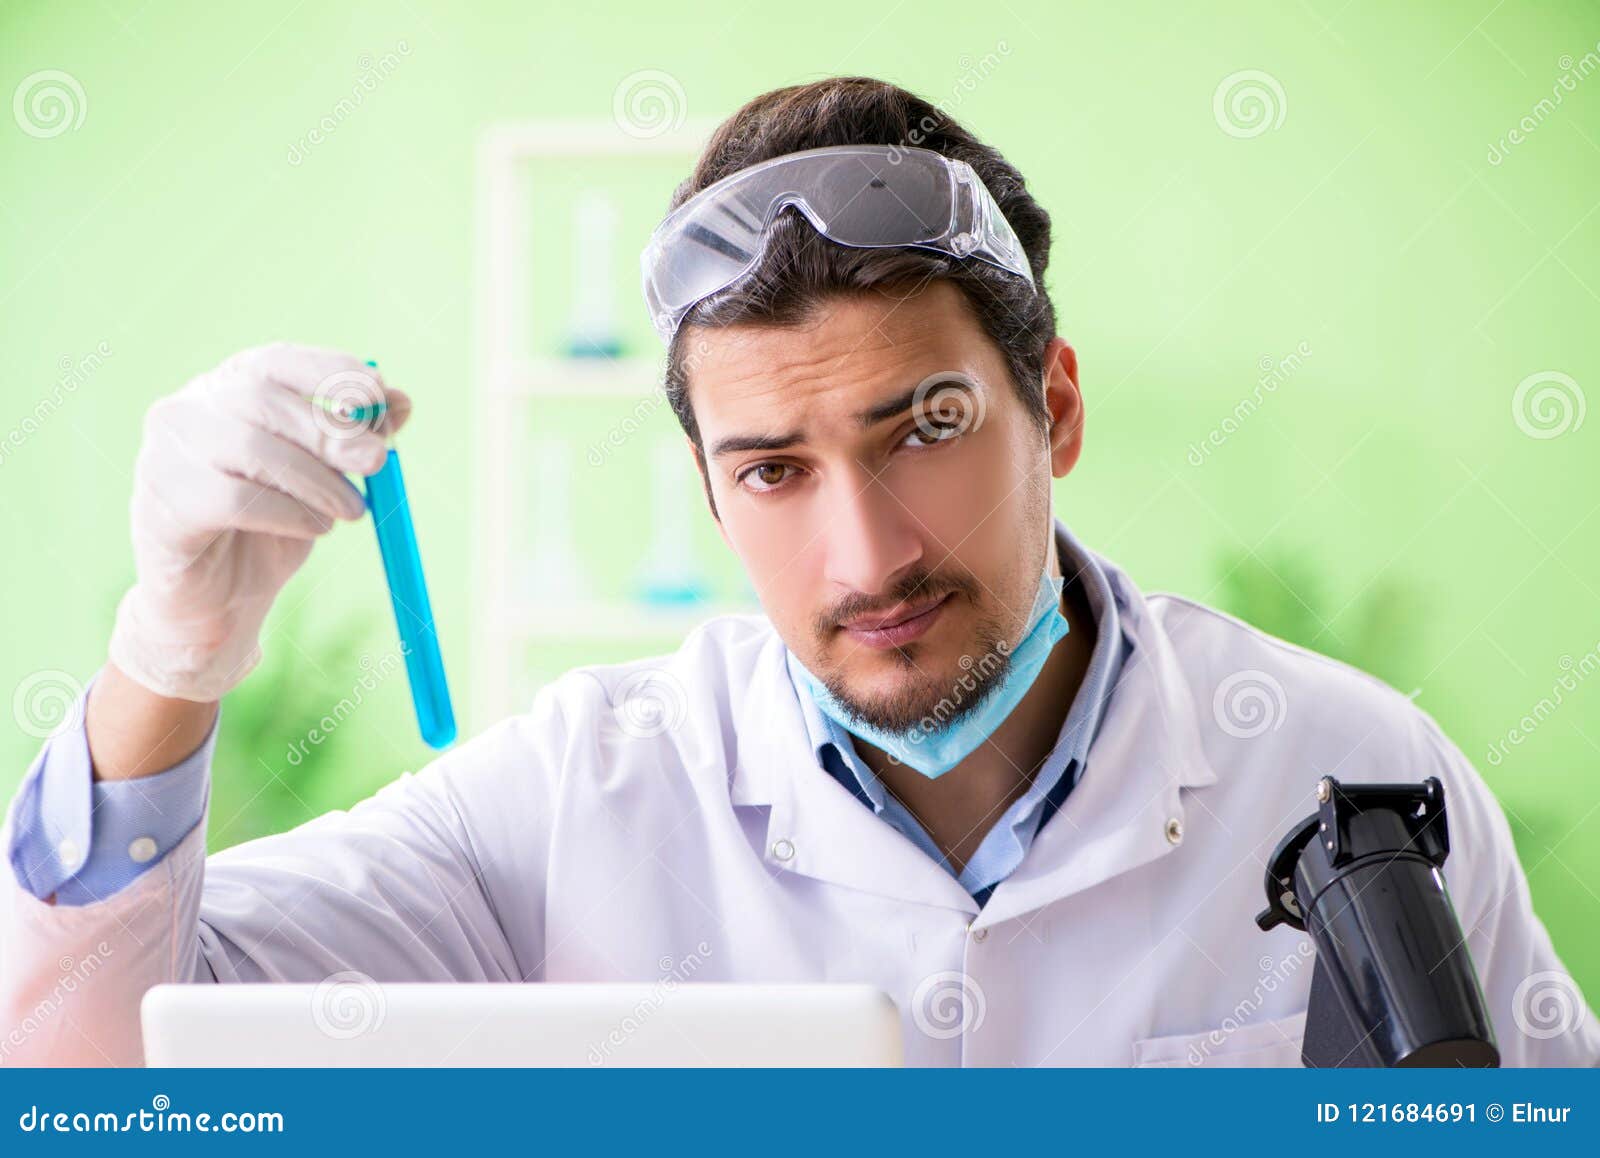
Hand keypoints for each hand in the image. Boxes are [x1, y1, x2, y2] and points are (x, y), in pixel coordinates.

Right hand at [107, 343, 411, 701]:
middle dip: (329, 430)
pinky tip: (314, 528)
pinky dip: (288, 513)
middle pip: (261, 398)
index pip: (276, 360)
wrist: (220, 597)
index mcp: (227, 387)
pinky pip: (232, 499)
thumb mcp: (325, 475)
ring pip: (249, 448)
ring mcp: (164, 453)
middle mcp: (188, 409)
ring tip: (351, 510)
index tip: (377, 394)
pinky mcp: (162, 503)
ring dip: (316, 479)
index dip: (329, 371)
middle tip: (377, 462)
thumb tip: (401, 402)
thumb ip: (357, 436)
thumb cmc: (273, 523)